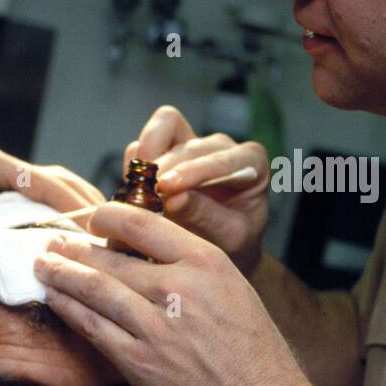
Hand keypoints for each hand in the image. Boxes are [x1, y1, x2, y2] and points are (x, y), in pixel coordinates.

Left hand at [0, 138, 103, 238]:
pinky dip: (59, 207)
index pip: (43, 182)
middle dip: (87, 200)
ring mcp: (1, 173)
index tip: (98, 225)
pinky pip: (37, 194)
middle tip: (116, 230)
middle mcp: (2, 165)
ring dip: (78, 202)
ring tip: (102, 231)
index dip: (72, 202)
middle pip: (57, 178)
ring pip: (51, 183)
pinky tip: (67, 229)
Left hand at [33, 203, 308, 385]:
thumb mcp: (231, 287)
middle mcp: (179, 287)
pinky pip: (93, 328)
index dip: (106, 216)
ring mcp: (157, 325)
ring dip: (61, 274)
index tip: (90, 217)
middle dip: (74, 247)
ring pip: (94, 289)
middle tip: (52, 241)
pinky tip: (56, 300)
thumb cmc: (249, 347)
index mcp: (205, 261)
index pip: (142, 222)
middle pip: (111, 256)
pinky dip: (69, 310)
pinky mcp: (140, 361)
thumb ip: (190, 266)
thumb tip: (142, 252)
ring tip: (42, 265)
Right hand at [127, 105, 269, 276]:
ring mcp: (193, 143)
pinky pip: (143, 144)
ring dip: (146, 161)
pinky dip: (133, 165)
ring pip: (163, 132)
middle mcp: (222, 146)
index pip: (222, 158)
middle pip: (189, 144)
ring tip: (138, 194)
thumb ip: (205, 216)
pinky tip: (134, 192)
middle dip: (165, 169)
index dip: (192, 171)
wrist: (218, 252)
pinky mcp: (166, 148)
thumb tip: (173, 199)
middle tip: (145, 198)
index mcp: (251, 161)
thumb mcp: (229, 237)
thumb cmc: (234, 242)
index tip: (167, 187)